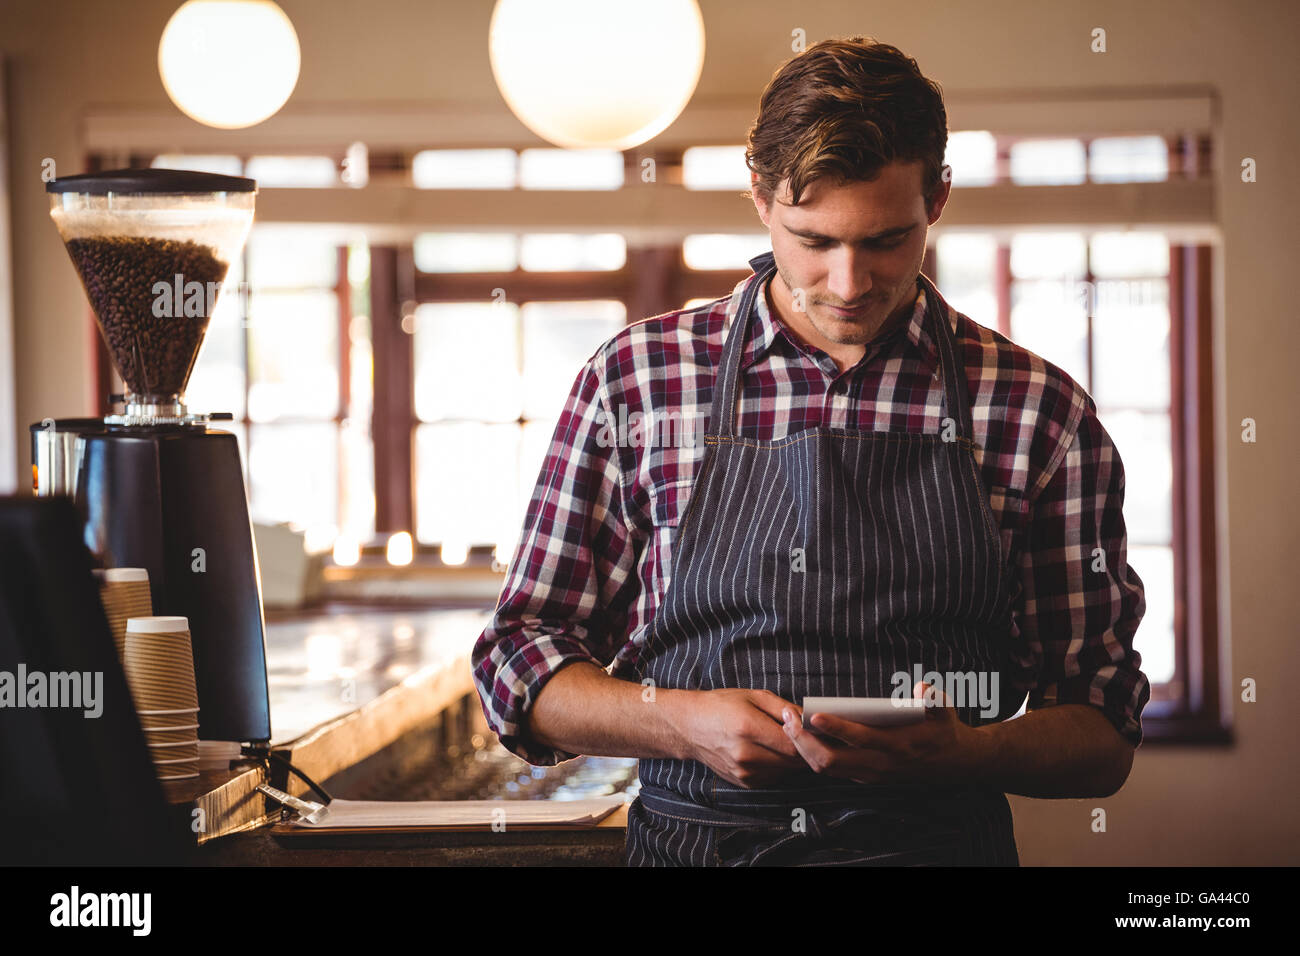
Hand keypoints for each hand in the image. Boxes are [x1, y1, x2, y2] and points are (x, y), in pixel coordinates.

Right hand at [675, 688, 808, 787]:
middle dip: (804, 749)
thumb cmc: (722, 705)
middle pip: (792, 761)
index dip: (808, 739)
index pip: (793, 744)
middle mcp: (745, 754)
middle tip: (807, 737)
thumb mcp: (754, 695)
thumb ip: (784, 708)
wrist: (690, 726)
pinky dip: (778, 766)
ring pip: (784, 771)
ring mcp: (743, 771)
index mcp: (748, 727)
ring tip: (786, 741)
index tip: (813, 731)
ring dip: (791, 759)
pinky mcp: (743, 781)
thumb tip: (809, 719)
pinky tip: (770, 751)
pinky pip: (773, 777)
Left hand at [780, 682, 988, 786]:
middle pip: (831, 761)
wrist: (954, 764)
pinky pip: (832, 770)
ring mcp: (870, 774)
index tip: (814, 715)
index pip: (860, 739)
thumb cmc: (944, 729)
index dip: (835, 728)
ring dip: (804, 750)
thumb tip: (922, 688)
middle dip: (805, 742)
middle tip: (787, 720)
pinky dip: (812, 756)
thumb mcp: (945, 710)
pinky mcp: (865, 777)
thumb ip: (933, 699)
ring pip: (827, 769)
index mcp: (898, 746)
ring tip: (788, 726)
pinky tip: (800, 737)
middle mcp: (880, 765)